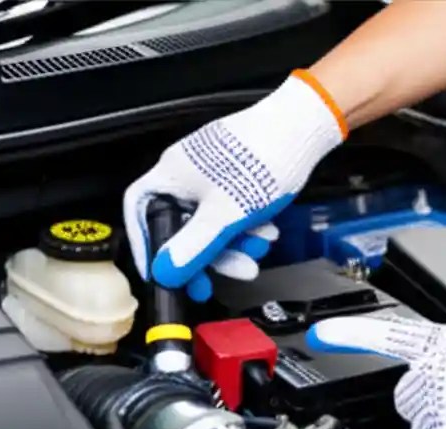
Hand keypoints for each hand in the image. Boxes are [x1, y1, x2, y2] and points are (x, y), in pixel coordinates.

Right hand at [123, 70, 347, 301]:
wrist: (306, 127)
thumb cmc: (265, 155)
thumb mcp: (226, 214)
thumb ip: (194, 247)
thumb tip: (165, 272)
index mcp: (172, 173)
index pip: (138, 210)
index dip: (143, 244)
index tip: (155, 272)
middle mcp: (187, 172)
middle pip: (180, 226)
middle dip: (202, 257)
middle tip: (211, 284)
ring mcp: (212, 174)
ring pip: (210, 224)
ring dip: (232, 245)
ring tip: (257, 250)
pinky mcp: (235, 176)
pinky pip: (230, 212)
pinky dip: (245, 228)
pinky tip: (266, 232)